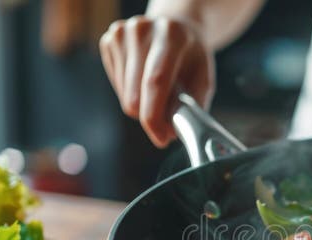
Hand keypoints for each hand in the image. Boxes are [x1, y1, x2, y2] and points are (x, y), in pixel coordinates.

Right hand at [99, 16, 214, 147]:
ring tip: (161, 93)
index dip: (155, 116)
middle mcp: (142, 29)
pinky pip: (117, 87)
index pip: (156, 81)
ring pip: (125, 95)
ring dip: (143, 106)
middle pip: (135, 93)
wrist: (176, 29)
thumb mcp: (203, 78)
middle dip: (151, 119)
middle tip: (166, 126)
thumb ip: (192, 105)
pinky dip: (132, 94)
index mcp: (172, 35)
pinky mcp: (108, 41)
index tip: (162, 138)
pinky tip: (144, 81)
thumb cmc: (191, 56)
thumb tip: (174, 131)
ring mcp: (121, 34)